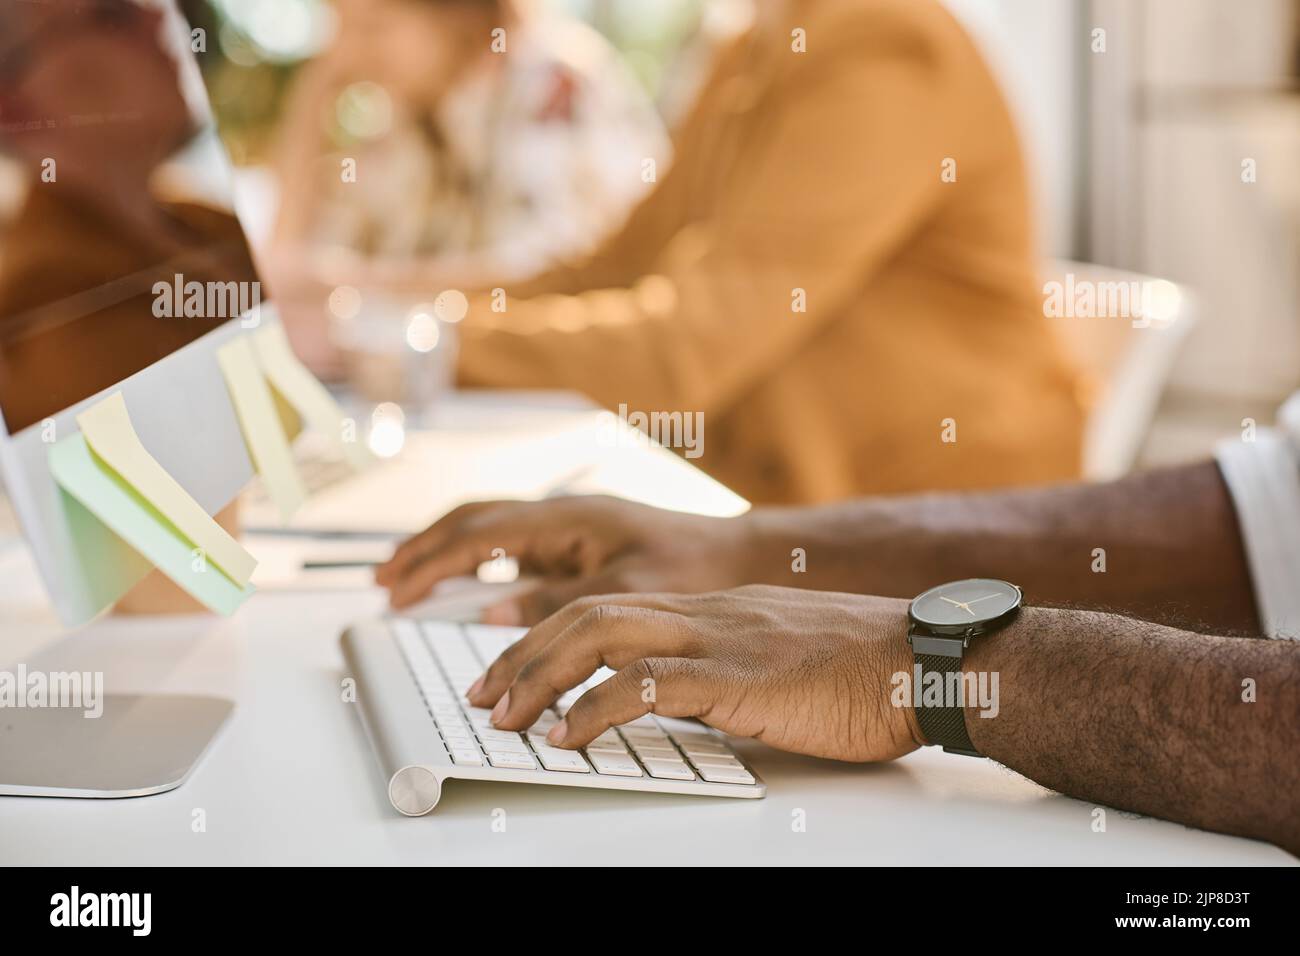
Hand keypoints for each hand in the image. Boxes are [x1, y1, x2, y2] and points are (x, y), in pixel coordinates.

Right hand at [375, 496, 755, 621]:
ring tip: (409, 579)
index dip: (431, 562)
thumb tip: (491, 614)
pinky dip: (481, 563)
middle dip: (424, 549)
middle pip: (474, 521)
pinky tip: (471, 586)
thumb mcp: (628, 595)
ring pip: (491, 529)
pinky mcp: (581, 541)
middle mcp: (563, 513)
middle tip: (383, 581)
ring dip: (448, 552)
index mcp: (569, 517)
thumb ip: (558, 604)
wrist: (743, 555)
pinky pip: (515, 547)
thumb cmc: (695, 569)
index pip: (480, 534)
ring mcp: (571, 525)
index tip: (394, 590)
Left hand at [466, 585, 921, 762]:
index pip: (610, 604)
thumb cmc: (864, 668)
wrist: (927, 658)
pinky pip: (647, 685)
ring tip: (504, 714)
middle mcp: (705, 613)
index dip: (550, 633)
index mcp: (713, 609)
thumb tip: (676, 698)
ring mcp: (720, 638)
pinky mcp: (738, 676)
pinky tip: (567, 734)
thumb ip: (724, 666)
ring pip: (603, 634)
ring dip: (540, 673)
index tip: (513, 668)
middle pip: (589, 611)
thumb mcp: (778, 658)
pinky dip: (594, 709)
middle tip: (484, 693)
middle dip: (524, 650)